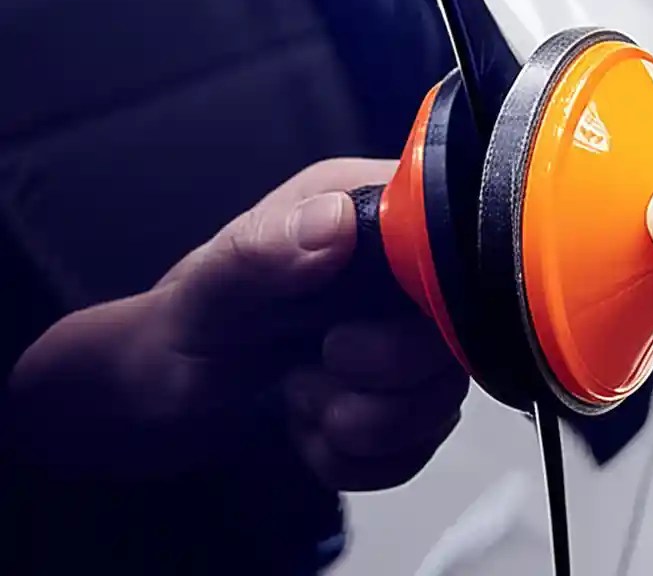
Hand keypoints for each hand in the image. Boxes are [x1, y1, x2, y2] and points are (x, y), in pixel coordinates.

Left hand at [8, 159, 467, 490]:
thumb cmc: (191, 320)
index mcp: (377, 218)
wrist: (170, 395)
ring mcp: (419, 345)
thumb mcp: (212, 283)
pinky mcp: (413, 408)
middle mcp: (412, 279)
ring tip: (300, 394)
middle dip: (375, 376)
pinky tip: (312, 427)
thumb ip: (266, 248)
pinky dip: (352, 459)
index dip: (424, 296)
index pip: (456, 245)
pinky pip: (414, 454)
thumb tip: (336, 221)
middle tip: (316, 358)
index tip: (352, 325)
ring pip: (440, 407)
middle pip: (459, 341)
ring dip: (354, 423)